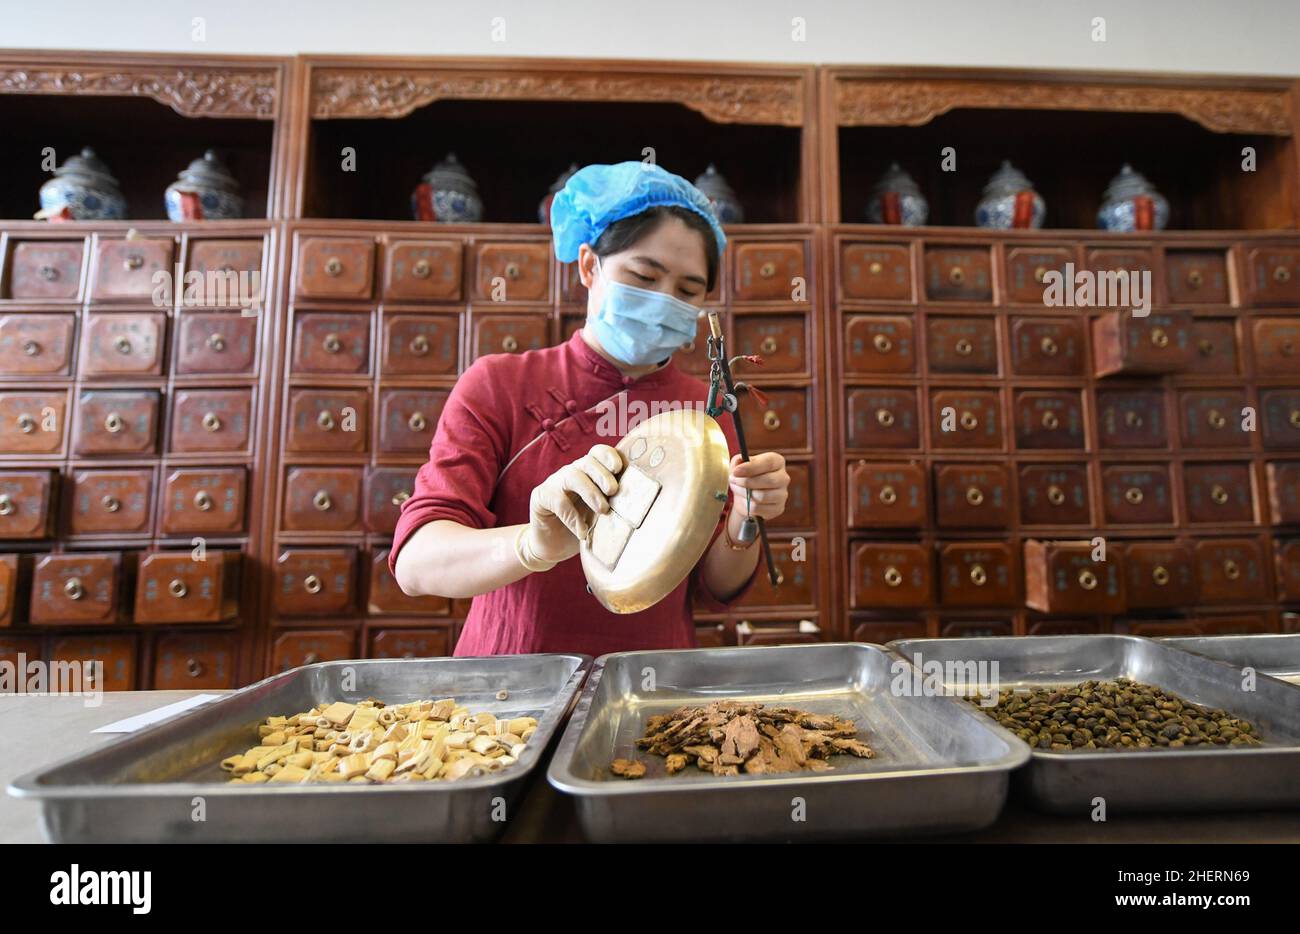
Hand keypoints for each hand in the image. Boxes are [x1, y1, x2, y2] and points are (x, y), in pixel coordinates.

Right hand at [525, 444, 623, 563]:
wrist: (554, 547)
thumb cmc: (585, 527)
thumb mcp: (603, 514)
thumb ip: (616, 504)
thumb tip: (640, 503)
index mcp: (590, 472)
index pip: (599, 453)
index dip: (609, 456)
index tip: (620, 468)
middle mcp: (573, 472)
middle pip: (588, 462)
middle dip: (603, 474)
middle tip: (614, 491)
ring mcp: (555, 482)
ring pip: (572, 476)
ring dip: (590, 491)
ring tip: (603, 510)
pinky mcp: (541, 496)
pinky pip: (558, 501)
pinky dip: (572, 517)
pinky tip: (582, 532)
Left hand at [728, 451, 788, 521]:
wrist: (746, 496)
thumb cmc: (745, 477)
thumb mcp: (739, 465)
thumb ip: (738, 461)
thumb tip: (739, 462)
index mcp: (777, 462)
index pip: (768, 462)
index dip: (751, 467)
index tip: (736, 471)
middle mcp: (783, 477)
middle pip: (768, 480)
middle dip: (745, 481)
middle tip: (732, 480)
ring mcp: (782, 494)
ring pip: (761, 496)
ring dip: (743, 493)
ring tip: (736, 489)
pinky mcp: (778, 508)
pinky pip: (758, 508)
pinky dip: (746, 505)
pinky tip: (744, 499)